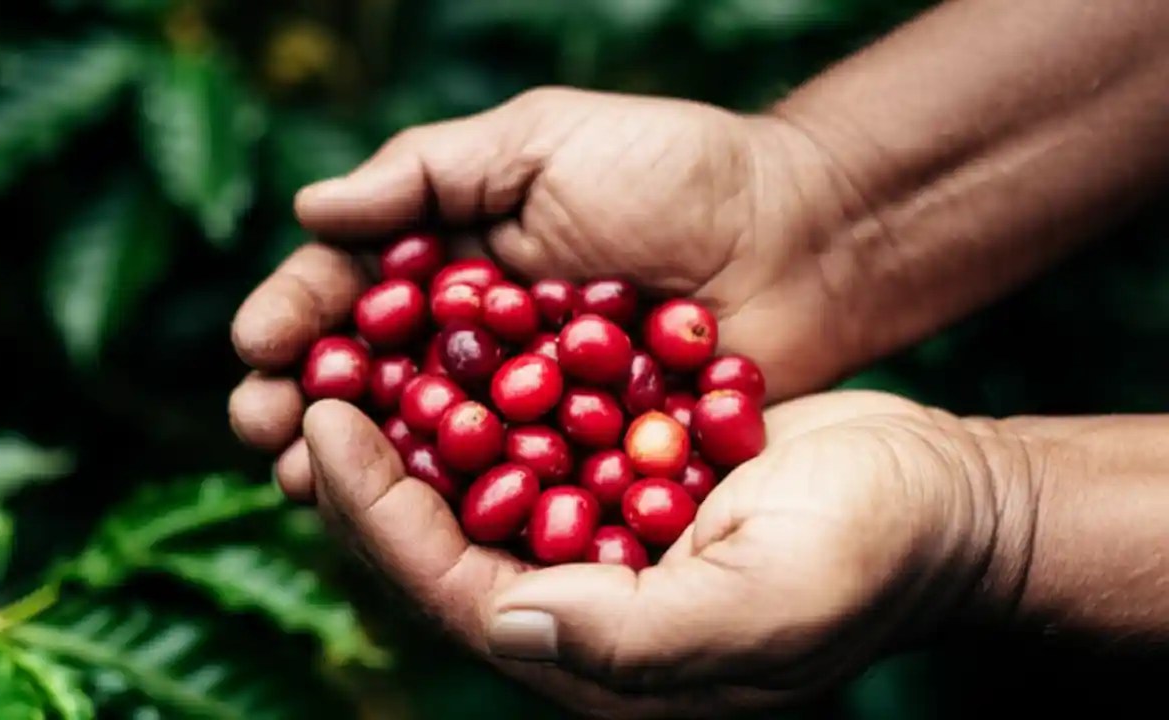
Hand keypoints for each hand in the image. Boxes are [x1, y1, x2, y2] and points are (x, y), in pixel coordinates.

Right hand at [229, 87, 861, 496]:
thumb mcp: (542, 143)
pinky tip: (408, 517)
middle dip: (306, 400)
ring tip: (305, 480)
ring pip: (419, 442)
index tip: (258, 345)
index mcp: (451, 260)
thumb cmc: (675, 170)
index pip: (350, 290)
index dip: (297, 316)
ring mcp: (520, 405)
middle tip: (263, 426)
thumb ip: (429, 171)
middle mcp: (472, 340)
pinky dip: (450, 501)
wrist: (799, 236)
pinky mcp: (574, 459)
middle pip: (369, 377)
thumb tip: (311, 207)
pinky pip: (501, 484)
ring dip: (358, 465)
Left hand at [295, 390, 1019, 718]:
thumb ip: (631, 633)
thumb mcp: (759, 604)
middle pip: (437, 533)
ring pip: (470, 478)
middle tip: (306, 377)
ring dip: (407, 415)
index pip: (448, 585)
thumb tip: (502, 618)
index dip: (374, 511)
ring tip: (348, 344)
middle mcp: (575, 593)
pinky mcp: (620, 470)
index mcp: (590, 647)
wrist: (938, 497)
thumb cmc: (864, 557)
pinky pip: (526, 430)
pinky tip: (441, 328)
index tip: (325, 425)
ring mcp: (597, 530)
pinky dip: (479, 385)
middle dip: (365, 465)